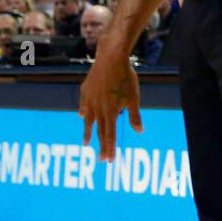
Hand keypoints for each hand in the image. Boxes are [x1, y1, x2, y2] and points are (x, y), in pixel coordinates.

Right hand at [79, 40, 141, 161]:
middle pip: (99, 131)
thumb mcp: (134, 98)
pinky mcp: (85, 90)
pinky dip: (84, 112)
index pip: (110, 135)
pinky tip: (82, 117)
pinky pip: (84, 105)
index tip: (109, 161)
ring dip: (87, 133)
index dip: (110, 148)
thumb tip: (139, 132)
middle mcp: (98, 109)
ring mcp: (90, 100)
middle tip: (100, 160)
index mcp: (111, 112)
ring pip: (88, 120)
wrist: (110, 59)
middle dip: (101, 146)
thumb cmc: (126, 79)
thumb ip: (135, 116)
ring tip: (85, 143)